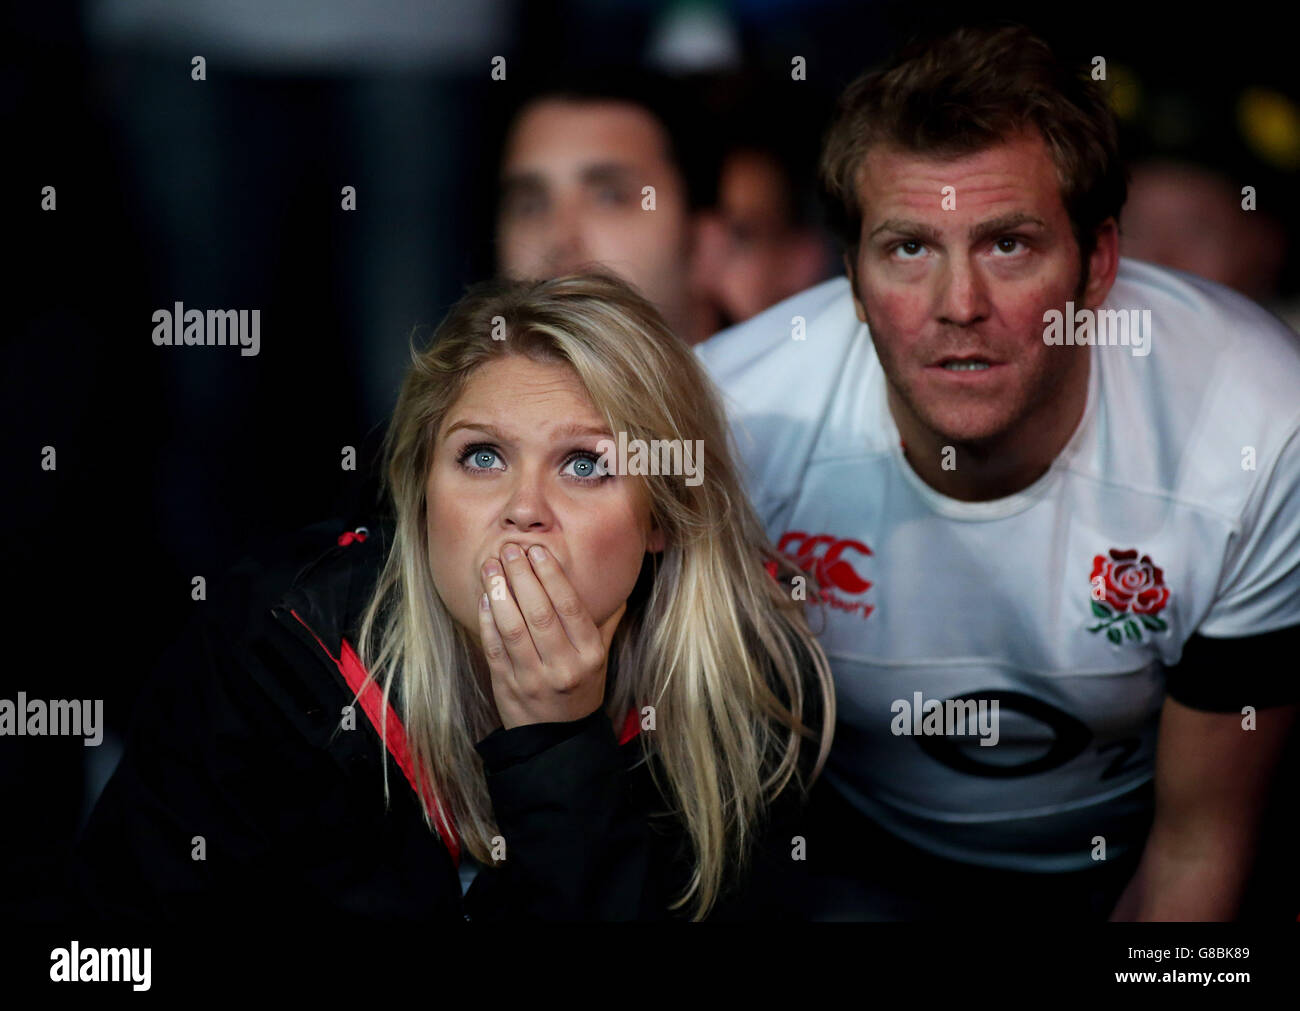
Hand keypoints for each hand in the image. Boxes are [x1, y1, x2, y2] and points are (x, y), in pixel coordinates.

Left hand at [478, 542, 625, 729]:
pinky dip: (487, 621)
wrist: (559, 738)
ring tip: (491, 566)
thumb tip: (619, 586)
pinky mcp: (507, 686)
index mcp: (590, 655)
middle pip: (539, 613)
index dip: (552, 575)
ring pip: (513, 628)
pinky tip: (483, 598)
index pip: (570, 607)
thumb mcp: (601, 658)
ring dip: (499, 593)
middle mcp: (563, 666)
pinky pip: (494, 648)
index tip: (538, 550)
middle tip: (510, 550)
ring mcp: (533, 678)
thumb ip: (605, 622)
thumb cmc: (580, 689)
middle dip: (522, 576)